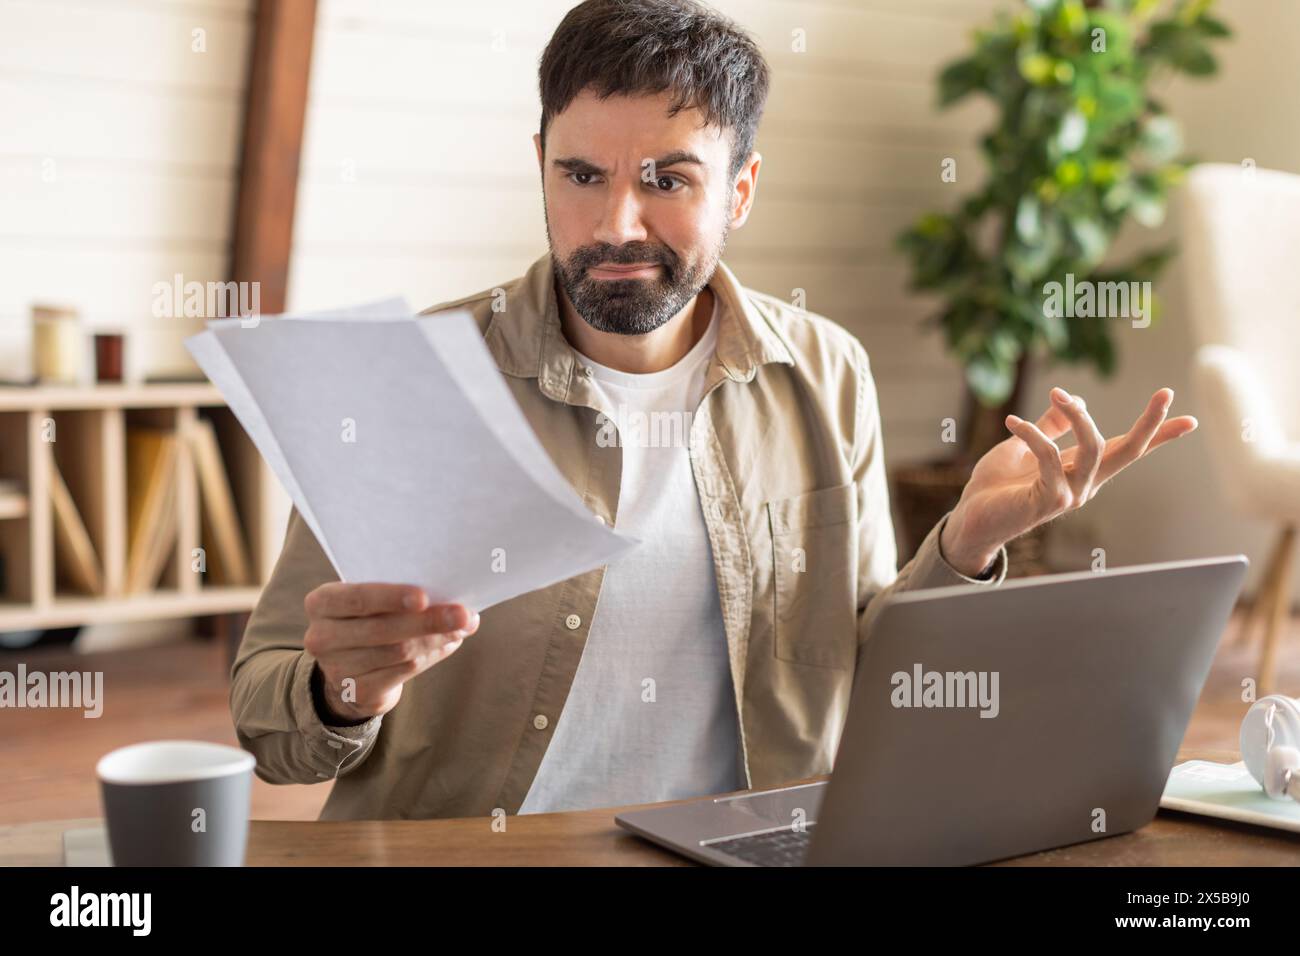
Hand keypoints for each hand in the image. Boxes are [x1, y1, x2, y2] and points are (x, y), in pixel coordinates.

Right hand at [303, 583, 478, 722]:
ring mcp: (336, 668)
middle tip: (463, 615)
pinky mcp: (357, 692)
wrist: (349, 667)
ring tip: (462, 627)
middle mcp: (321, 636)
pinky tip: (449, 644)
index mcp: (322, 603)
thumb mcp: (375, 603)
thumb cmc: (369, 620)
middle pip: (382, 628)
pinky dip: (431, 656)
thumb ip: (407, 597)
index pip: (357, 598)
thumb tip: (460, 606)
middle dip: (428, 620)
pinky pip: (403, 672)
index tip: (424, 597)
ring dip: (436, 639)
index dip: (391, 597)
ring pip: (398, 651)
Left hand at [939, 386, 1198, 575]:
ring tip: (1056, 393)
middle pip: (1129, 452)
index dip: (1159, 436)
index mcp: (1082, 471)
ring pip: (1094, 447)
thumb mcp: (1024, 448)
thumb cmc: (997, 486)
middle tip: (1165, 393)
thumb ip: (1048, 427)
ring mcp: (1070, 494)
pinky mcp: (1049, 500)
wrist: (971, 519)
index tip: (1192, 420)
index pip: (1127, 450)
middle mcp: (1084, 484)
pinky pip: (1049, 455)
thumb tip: (1074, 400)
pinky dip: (1032, 433)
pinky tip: (1011, 422)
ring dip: (1078, 415)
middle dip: (1151, 424)